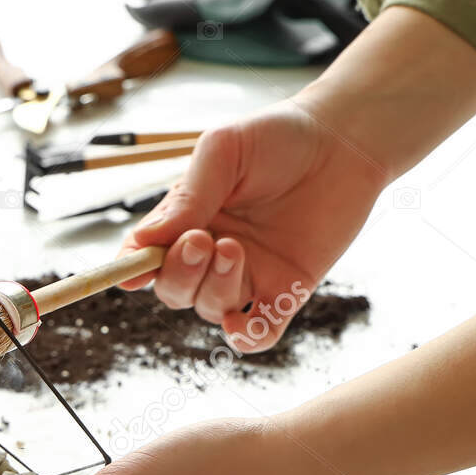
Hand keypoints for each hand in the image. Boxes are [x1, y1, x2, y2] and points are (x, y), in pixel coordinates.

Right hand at [121, 6, 475, 352]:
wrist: (345, 141)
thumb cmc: (278, 137)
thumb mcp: (224, 152)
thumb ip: (188, 195)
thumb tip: (145, 241)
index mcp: (186, 220)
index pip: (145, 257)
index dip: (130, 269)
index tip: (131, 268)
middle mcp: (210, 254)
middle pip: (174, 290)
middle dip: (178, 274)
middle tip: (202, 240)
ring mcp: (248, 276)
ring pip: (210, 308)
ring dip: (214, 287)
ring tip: (234, 247)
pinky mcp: (285, 292)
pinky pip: (257, 333)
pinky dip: (246, 337)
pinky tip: (244, 324)